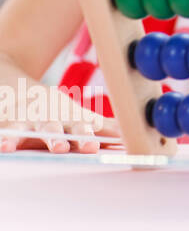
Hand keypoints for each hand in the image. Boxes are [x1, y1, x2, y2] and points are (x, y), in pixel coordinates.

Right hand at [0, 108, 121, 153]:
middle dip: (54, 137)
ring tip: (10, 146)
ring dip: (16, 136)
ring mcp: (20, 120)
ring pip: (19, 128)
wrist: (15, 83)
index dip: (83, 136)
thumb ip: (102, 128)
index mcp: (66, 118)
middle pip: (50, 127)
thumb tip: (132, 138)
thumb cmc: (53, 108)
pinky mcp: (2, 123)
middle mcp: (43, 118)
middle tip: (60, 147)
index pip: (78, 128)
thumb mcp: (77, 115)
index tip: (92, 147)